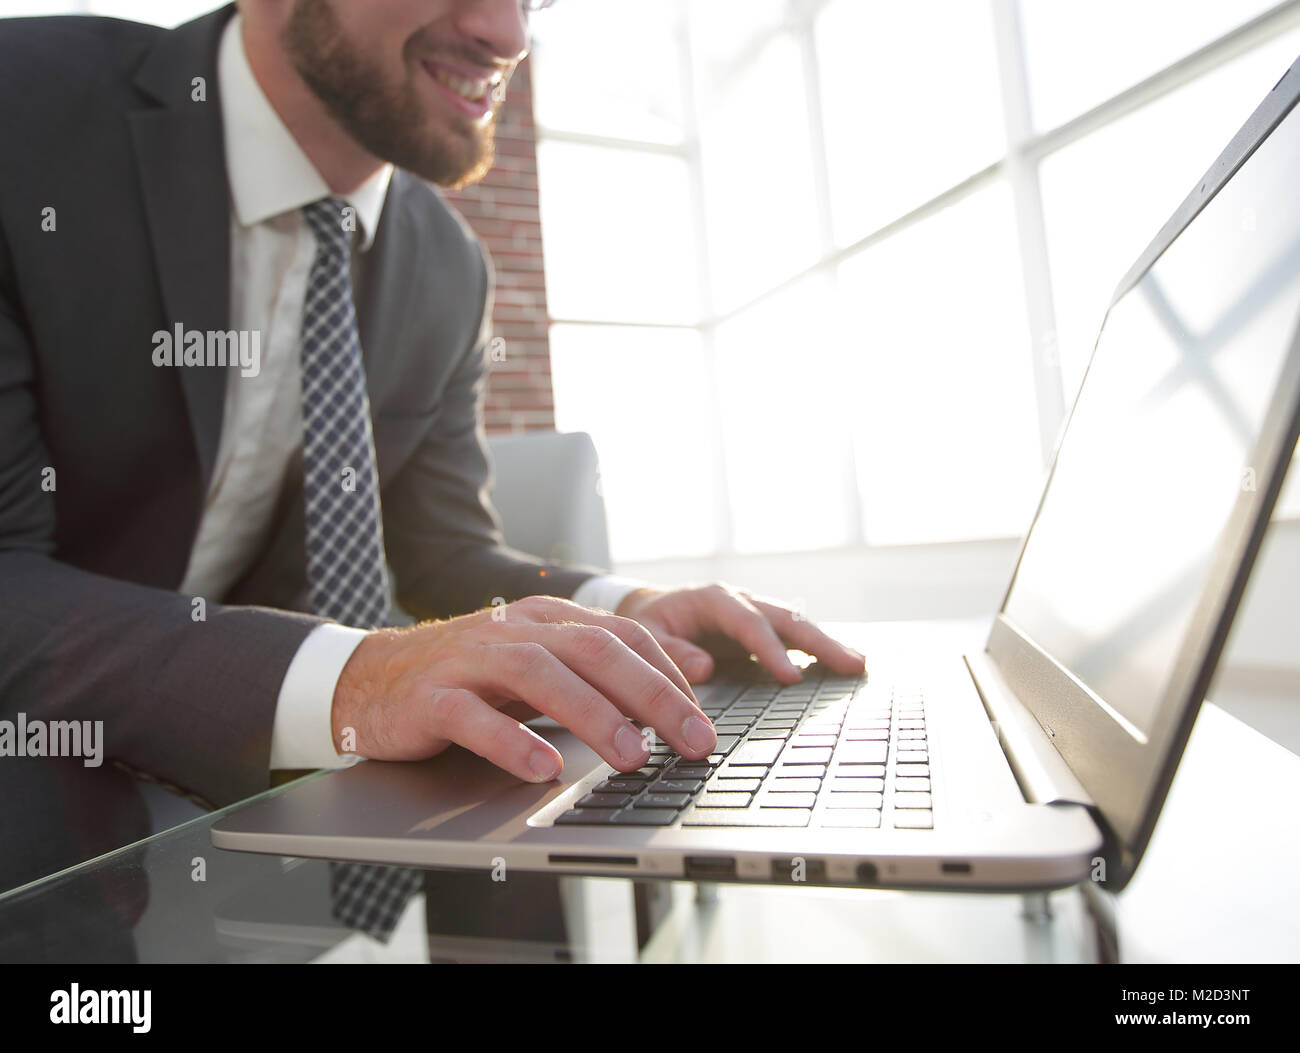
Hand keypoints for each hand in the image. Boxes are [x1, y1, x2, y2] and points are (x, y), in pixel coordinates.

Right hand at [331, 595, 714, 782]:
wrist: (372, 679)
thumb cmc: (472, 676)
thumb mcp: (546, 662)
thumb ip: (610, 667)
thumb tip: (695, 673)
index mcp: (547, 618)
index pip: (623, 636)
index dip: (669, 676)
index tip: (704, 721)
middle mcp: (514, 630)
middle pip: (594, 650)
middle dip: (651, 696)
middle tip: (693, 741)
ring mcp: (470, 660)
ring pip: (539, 674)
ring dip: (592, 714)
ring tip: (631, 755)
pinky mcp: (430, 697)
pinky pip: (473, 717)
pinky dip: (512, 743)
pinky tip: (544, 769)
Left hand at [615, 582, 864, 684]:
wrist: (651, 608)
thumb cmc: (648, 624)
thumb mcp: (647, 636)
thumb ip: (672, 651)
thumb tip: (705, 669)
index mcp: (714, 600)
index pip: (750, 624)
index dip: (772, 650)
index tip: (792, 677)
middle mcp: (742, 601)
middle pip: (787, 619)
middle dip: (820, 642)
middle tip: (851, 664)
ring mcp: (757, 614)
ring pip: (798, 626)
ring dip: (828, 644)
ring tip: (859, 664)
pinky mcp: (763, 631)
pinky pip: (795, 638)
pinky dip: (819, 651)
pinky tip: (842, 666)